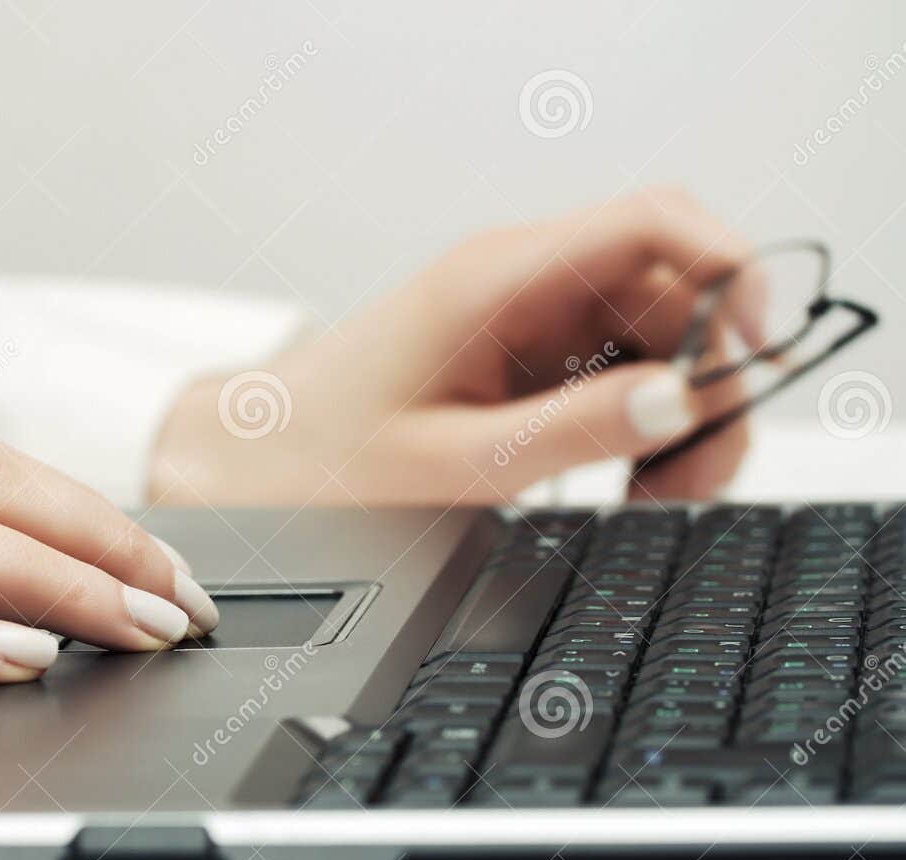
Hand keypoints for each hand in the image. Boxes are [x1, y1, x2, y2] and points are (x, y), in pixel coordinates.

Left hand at [151, 187, 753, 505]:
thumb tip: (680, 400)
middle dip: (705, 379)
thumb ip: (573, 431)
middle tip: (690, 477)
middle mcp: (519, 281)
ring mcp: (523, 313)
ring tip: (651, 491)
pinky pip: (612, 365)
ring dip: (674, 409)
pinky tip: (618, 475)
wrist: (254, 460)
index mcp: (499, 280)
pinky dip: (635, 418)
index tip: (750, 357)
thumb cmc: (325, 456)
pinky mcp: (520, 350)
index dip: (731, 273)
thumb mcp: (456, 463)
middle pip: (672, 291)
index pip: (655, 221)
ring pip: (652, 335)